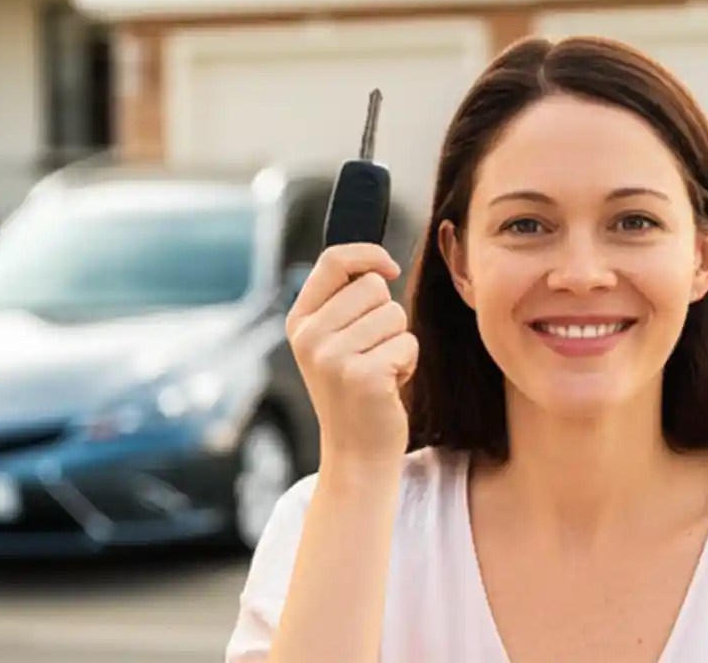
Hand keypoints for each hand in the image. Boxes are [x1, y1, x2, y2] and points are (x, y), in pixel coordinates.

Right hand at [286, 244, 417, 468]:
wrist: (355, 453)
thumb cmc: (354, 392)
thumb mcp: (334, 342)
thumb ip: (344, 303)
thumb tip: (379, 265)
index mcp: (300, 322)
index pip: (333, 260)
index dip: (368, 254)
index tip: (390, 268)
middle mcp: (310, 337)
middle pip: (372, 286)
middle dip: (386, 314)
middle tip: (373, 351)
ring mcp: (333, 357)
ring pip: (394, 314)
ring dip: (399, 341)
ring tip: (380, 369)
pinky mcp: (363, 376)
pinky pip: (407, 343)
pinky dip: (408, 363)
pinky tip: (389, 386)